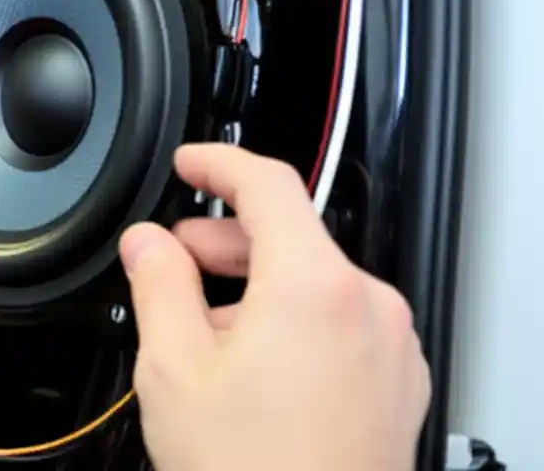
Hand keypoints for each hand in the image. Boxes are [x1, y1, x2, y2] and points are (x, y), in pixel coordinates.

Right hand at [120, 145, 429, 470]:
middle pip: (291, 234)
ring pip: (314, 281)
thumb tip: (147, 244)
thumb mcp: (173, 368)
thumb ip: (157, 284)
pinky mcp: (395, 379)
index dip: (218, 162)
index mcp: (313, 286)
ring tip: (204, 331)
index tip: (190, 163)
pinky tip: (250, 365)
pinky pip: (340, 322)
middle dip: (225, 238)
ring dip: (257, 285)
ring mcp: (389, 345)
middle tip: (174, 259)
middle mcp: (366, 305)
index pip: (267, 183)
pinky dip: (293, 320)